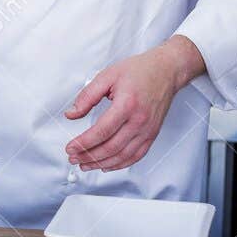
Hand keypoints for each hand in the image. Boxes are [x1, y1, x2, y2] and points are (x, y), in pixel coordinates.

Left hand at [63, 36, 204, 171]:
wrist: (166, 71)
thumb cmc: (140, 71)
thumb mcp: (107, 76)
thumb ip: (87, 96)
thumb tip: (71, 114)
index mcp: (127, 105)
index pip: (102, 131)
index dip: (84, 143)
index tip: (71, 148)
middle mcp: (139, 121)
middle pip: (111, 147)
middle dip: (89, 156)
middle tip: (73, 158)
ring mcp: (148, 130)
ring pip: (122, 156)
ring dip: (101, 163)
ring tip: (85, 164)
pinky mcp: (152, 135)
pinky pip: (136, 156)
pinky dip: (120, 164)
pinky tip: (107, 165)